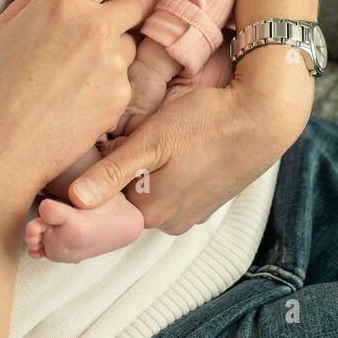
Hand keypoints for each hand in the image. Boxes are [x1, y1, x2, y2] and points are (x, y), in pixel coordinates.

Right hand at [0, 0, 145, 203]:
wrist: (1, 149)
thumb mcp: (6, 25)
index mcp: (65, 2)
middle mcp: (96, 26)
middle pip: (135, 2)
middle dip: (120, 10)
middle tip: (93, 28)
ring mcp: (112, 63)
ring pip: (130, 42)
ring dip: (114, 49)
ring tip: (75, 73)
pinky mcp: (121, 95)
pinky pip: (125, 77)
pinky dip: (109, 83)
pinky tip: (78, 98)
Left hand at [66, 54, 312, 234]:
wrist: (265, 115)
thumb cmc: (207, 123)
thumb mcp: (152, 141)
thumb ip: (111, 172)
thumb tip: (72, 201)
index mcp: (152, 214)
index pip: (102, 205)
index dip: (93, 174)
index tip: (96, 145)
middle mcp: (172, 222)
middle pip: (125, 200)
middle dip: (117, 171)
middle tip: (124, 132)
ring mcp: (193, 212)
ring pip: (149, 192)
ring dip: (142, 169)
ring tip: (148, 133)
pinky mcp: (208, 197)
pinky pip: (173, 187)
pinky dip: (165, 169)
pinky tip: (172, 142)